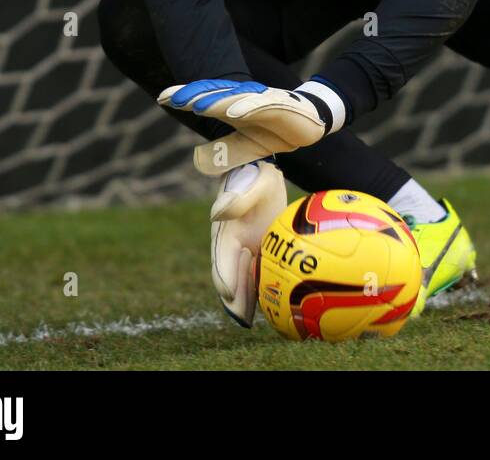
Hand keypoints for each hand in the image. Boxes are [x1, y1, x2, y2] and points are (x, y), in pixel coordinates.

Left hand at [159, 79, 330, 175]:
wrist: (311, 124)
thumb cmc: (274, 133)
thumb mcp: (245, 147)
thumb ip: (224, 152)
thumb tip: (198, 159)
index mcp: (233, 108)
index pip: (206, 99)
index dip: (185, 96)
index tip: (163, 98)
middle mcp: (244, 100)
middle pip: (216, 94)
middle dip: (194, 95)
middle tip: (172, 99)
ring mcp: (262, 100)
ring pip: (235, 98)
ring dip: (216, 100)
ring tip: (196, 105)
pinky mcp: (281, 105)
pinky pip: (262, 104)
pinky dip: (248, 106)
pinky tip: (234, 111)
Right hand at [209, 160, 286, 326]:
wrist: (260, 172)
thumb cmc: (258, 174)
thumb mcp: (254, 180)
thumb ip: (238, 197)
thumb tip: (217, 215)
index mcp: (226, 229)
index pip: (222, 257)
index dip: (224, 275)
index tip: (228, 293)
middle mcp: (232, 242)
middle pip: (230, 273)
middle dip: (234, 296)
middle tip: (243, 318)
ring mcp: (243, 246)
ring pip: (242, 276)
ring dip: (246, 296)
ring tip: (254, 318)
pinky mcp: (256, 246)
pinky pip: (257, 270)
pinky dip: (260, 286)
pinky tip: (272, 301)